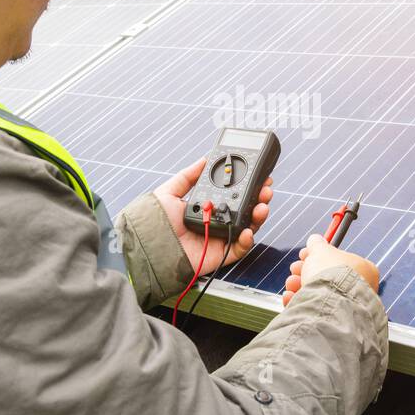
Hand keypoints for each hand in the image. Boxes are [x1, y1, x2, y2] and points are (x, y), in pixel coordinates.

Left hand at [153, 157, 271, 275]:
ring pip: (247, 227)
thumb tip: (204, 159)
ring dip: (258, 216)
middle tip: (266, 189)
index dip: (247, 186)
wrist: (149, 246)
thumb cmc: (154, 221)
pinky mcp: (220, 255)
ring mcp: (219, 238)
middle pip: (245, 210)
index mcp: (206, 206)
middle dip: (259, 198)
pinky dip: (247, 240)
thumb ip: (187, 176)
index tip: (258, 176)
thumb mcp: (169, 191)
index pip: (232, 195)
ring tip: (262, 205)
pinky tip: (248, 230)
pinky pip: (239, 248)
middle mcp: (215, 221)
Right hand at [282, 234, 378, 307]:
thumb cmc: (332, 275)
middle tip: (295, 268)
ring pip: (318, 293)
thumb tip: (315, 239)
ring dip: (300, 285)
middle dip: (305, 271)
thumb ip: (317, 244)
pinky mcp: (334, 322)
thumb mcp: (322, 250)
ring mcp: (348, 308)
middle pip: (326, 277)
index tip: (304, 255)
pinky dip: (299, 302)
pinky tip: (290, 297)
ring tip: (291, 283)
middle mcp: (359, 290)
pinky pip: (314, 309)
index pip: (339, 260)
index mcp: (364, 270)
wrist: (330, 306)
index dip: (318, 255)